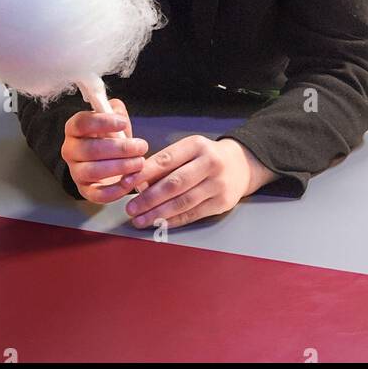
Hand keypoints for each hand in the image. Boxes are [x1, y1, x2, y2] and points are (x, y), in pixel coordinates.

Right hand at [61, 99, 148, 204]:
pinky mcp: (85, 191)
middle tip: (141, 146)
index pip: (82, 123)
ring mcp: (75, 172)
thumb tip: (118, 115)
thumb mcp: (113, 117)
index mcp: (74, 128)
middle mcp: (70, 150)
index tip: (123, 123)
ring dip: (120, 167)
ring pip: (93, 171)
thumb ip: (115, 110)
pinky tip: (130, 181)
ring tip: (139, 163)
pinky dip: (116, 190)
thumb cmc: (110, 136)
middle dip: (120, 148)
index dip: (102, 122)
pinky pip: (97, 194)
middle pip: (90, 149)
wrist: (109, 159)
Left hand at [124, 135, 275, 229]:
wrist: (241, 165)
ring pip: (183, 202)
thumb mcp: (188, 150)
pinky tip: (159, 223)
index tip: (126, 183)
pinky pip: (193, 214)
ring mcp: (218, 184)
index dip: (144, 173)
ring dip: (158, 213)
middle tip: (131, 208)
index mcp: (197, 145)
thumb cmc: (206, 157)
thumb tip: (138, 183)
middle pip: (174, 183)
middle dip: (149, 198)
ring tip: (140, 220)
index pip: (166, 159)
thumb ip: (165, 164)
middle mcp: (210, 163)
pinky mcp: (222, 203)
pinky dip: (174, 220)